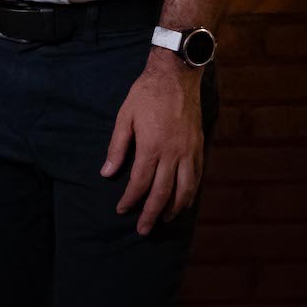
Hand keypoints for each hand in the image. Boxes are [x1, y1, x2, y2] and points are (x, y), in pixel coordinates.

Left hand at [101, 49, 203, 235]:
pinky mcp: (199, 147)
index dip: (130, 200)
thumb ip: (117, 147)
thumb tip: (108, 172)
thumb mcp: (124, 117)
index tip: (121, 210)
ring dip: (174, 209)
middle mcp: (173, 154)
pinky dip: (190, 194)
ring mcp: (189, 152)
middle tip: (143, 229)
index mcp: (152, 147)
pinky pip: (197, 178)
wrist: (176, 76)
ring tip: (164, 220)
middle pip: (163, 193)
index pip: (140, 183)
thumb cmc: (146, 94)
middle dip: (152, 214)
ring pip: (185, 190)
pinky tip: (184, 201)